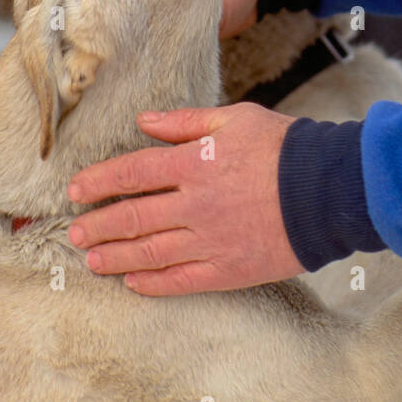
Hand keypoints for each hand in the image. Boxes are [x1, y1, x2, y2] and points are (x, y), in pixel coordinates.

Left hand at [66, 103, 304, 293]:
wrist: (326, 190)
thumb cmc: (283, 147)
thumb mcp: (235, 118)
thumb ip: (186, 121)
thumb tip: (145, 120)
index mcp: (194, 163)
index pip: (133, 172)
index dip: (99, 181)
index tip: (76, 190)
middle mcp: (195, 204)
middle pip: (133, 217)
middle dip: (98, 225)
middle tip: (75, 233)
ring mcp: (209, 240)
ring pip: (149, 252)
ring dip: (115, 256)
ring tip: (92, 260)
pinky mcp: (228, 269)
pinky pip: (180, 280)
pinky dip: (152, 283)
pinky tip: (133, 282)